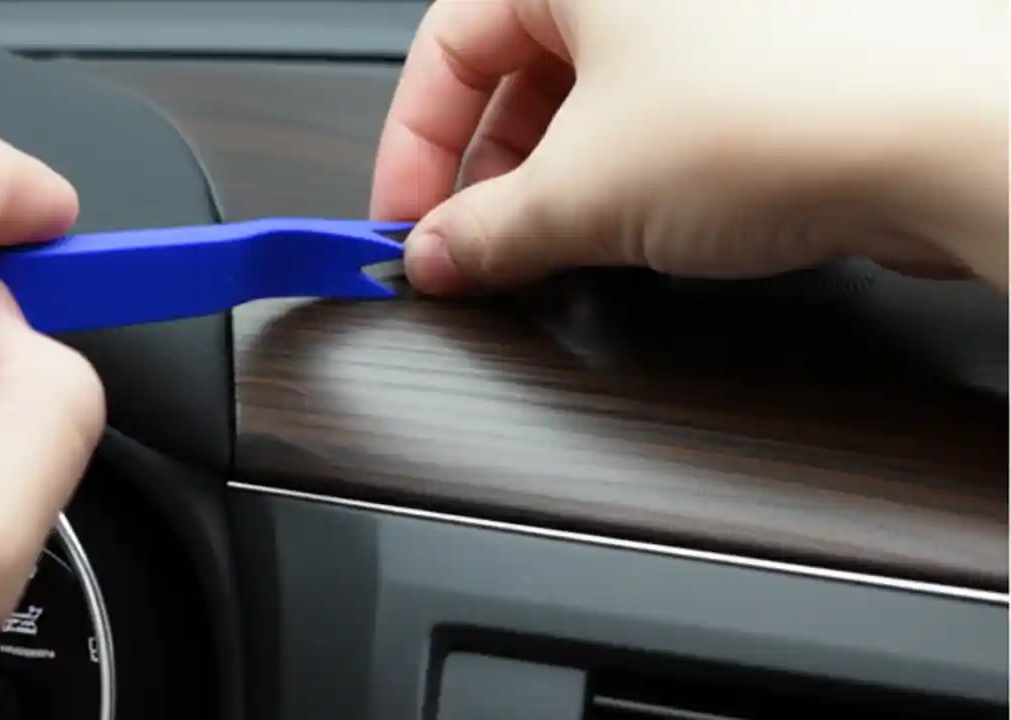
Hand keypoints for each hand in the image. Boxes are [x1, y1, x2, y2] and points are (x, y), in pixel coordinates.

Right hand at [371, 0, 1006, 292]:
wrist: (943, 139)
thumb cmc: (785, 107)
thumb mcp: (584, 191)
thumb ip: (486, 231)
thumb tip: (438, 256)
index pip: (446, 46)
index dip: (411, 149)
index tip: (401, 225)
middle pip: (512, 76)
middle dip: (476, 178)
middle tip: (462, 253)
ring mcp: (700, 23)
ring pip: (582, 106)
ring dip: (542, 189)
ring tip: (531, 254)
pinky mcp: (749, 76)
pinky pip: (646, 126)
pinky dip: (613, 185)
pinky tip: (607, 236)